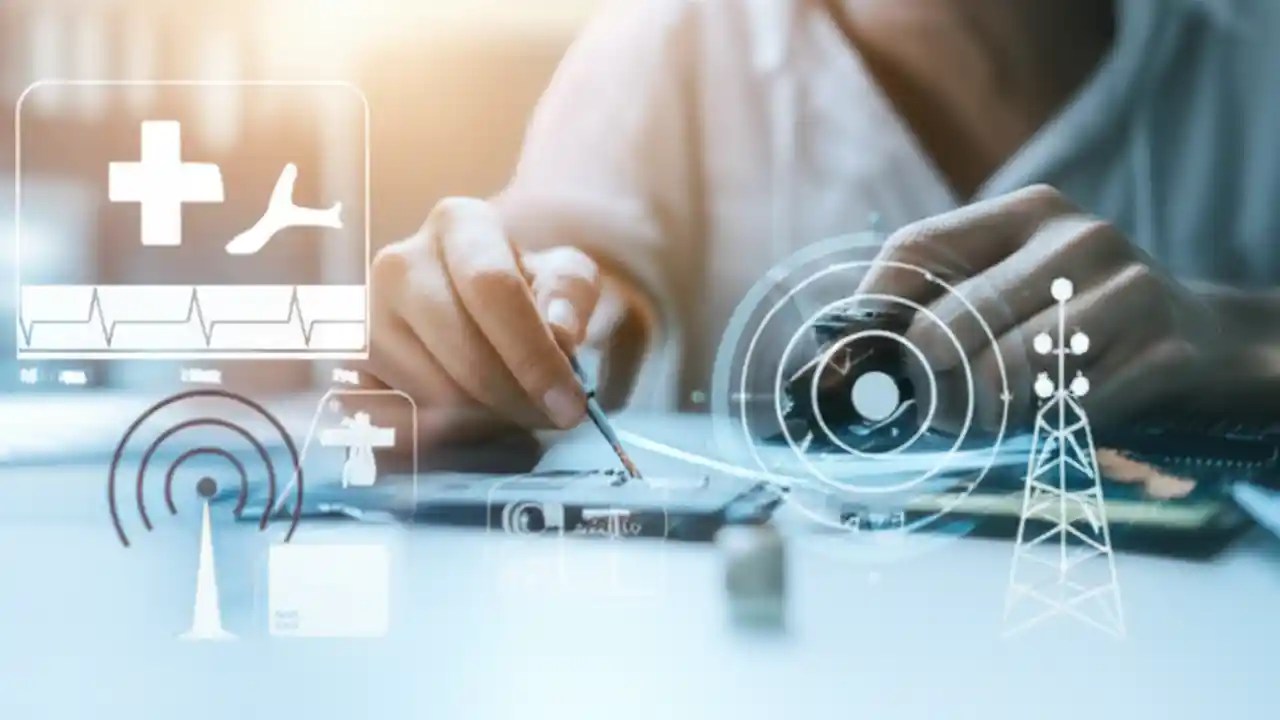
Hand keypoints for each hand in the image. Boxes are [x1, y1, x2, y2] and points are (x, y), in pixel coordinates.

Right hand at [363, 197, 598, 444]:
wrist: (480, 304)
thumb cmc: (529, 290)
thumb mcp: (566, 278)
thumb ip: (570, 297)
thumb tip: (559, 331)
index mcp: (459, 225)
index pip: (492, 287)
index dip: (533, 353)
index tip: (568, 405)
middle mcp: (399, 262)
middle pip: (459, 345)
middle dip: (512, 395)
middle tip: (548, 418)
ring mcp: (366, 315)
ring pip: (428, 389)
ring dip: (480, 417)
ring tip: (511, 412)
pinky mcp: (351, 367)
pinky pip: (389, 419)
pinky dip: (433, 438)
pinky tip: (465, 431)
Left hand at [859, 185, 1217, 431]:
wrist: (1207, 338)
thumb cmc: (1081, 318)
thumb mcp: (1015, 287)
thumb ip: (940, 306)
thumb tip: (844, 364)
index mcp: (1028, 212)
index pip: (916, 250)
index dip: (870, 313)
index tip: (846, 366)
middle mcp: (1077, 237)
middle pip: (949, 323)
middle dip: (922, 383)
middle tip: (926, 411)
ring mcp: (1126, 288)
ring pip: (1002, 371)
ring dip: (978, 413)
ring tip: (987, 418)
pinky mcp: (1162, 347)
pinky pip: (1063, 408)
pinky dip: (1041, 426)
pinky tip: (1053, 416)